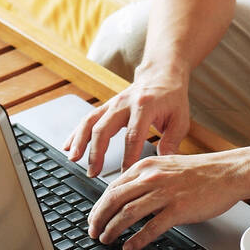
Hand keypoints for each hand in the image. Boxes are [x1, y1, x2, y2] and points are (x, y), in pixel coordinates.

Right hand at [63, 63, 190, 176]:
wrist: (162, 73)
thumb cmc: (172, 98)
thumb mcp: (180, 119)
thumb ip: (171, 143)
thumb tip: (162, 166)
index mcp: (145, 107)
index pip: (133, 136)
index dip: (128, 158)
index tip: (124, 175)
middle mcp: (125, 103)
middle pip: (104, 128)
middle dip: (96, 152)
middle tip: (93, 172)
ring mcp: (113, 103)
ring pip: (91, 121)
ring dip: (80, 141)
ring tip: (74, 160)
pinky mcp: (107, 106)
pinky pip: (88, 118)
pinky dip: (77, 133)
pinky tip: (69, 146)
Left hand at [87, 149, 249, 249]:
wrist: (227, 172)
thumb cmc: (200, 171)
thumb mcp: (166, 166)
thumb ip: (146, 178)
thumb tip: (126, 195)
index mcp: (146, 165)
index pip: (113, 186)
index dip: (99, 205)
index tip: (94, 218)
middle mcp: (152, 177)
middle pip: (114, 199)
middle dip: (99, 219)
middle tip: (93, 232)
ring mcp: (164, 193)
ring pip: (127, 213)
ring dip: (113, 229)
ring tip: (107, 240)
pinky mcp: (178, 209)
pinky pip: (151, 228)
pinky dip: (137, 240)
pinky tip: (130, 247)